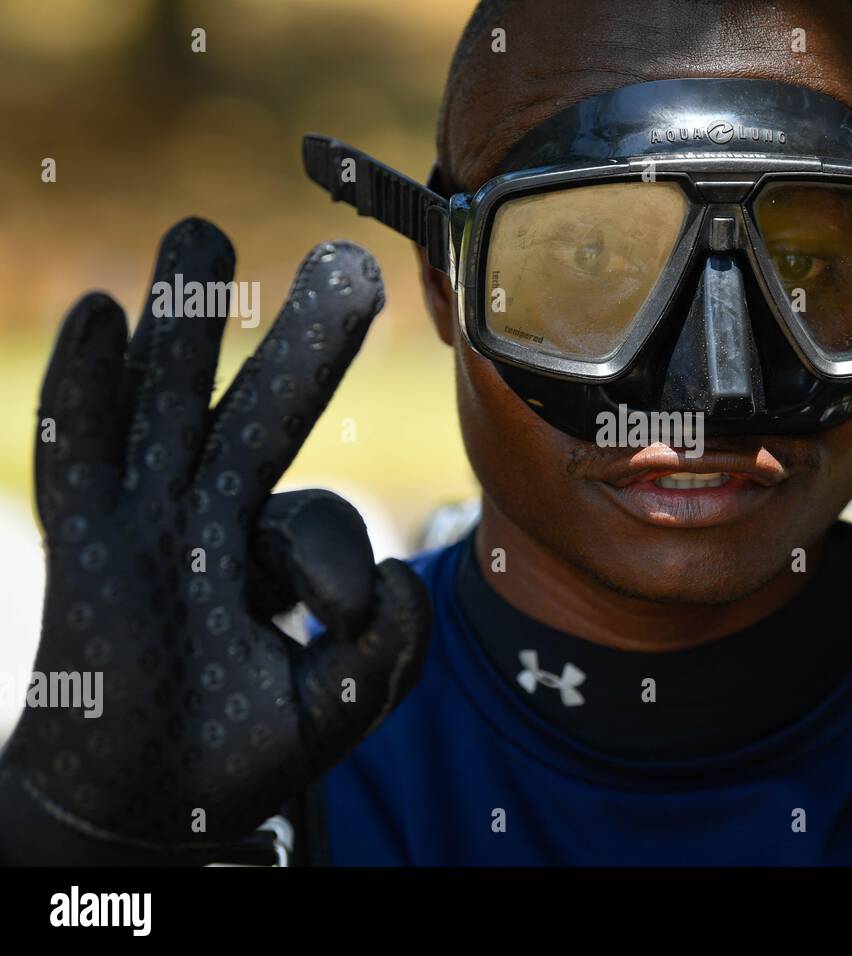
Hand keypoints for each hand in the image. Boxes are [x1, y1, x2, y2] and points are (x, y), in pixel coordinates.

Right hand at [0, 218, 430, 862]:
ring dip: (184, 327)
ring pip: (167, 410)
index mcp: (277, 554)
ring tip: (203, 234)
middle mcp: (214, 522)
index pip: (320, 524)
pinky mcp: (83, 549)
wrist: (140, 804)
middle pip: (259, 417)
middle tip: (346, 262)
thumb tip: (400, 580)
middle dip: (298, 344)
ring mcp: (143, 527)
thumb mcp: (333, 710)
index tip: (338, 616)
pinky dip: (84, 388)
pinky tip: (102, 312)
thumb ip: (387, 655)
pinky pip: (77, 456)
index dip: (335, 564)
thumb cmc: (236, 754)